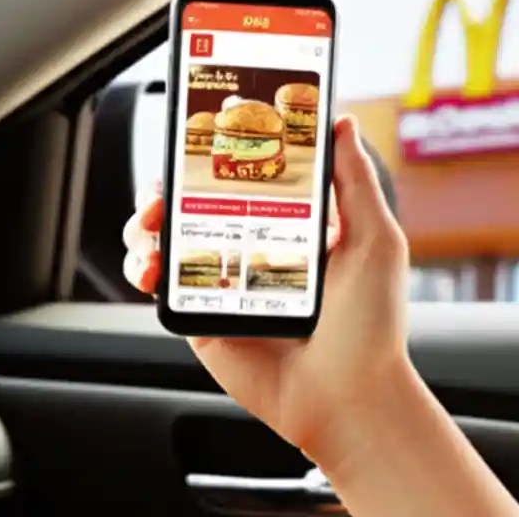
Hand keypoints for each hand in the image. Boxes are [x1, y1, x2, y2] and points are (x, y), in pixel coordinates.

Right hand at [121, 116, 411, 459]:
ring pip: (170, 238)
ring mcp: (227, 283)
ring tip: (152, 220)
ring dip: (149, 220)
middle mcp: (258, 250)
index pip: (253, 176)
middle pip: (200, 202)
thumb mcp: (374, 240)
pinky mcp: (203, 317)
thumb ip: (354, 180)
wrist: (347, 396)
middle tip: (168, 180)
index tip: (206, 126)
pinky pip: (163, 285)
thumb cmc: (371, 324)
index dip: (225, 152)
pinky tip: (149, 263)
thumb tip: (342, 123)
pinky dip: (144, 267)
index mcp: (297, 227)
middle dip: (173, 181)